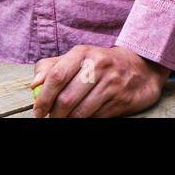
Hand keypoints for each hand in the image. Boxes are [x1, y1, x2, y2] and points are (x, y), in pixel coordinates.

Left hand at [31, 45, 168, 117]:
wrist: (140, 68)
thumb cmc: (100, 64)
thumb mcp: (78, 57)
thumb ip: (52, 66)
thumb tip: (34, 84)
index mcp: (83, 53)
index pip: (56, 76)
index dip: (43, 97)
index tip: (38, 110)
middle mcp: (98, 66)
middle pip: (66, 99)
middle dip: (54, 114)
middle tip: (51, 117)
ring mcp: (111, 84)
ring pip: (80, 112)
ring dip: (67, 120)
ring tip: (65, 118)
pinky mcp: (121, 100)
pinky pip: (95, 118)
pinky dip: (84, 121)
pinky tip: (82, 116)